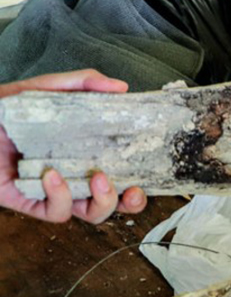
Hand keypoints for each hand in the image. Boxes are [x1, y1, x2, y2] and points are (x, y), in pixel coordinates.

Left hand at [0, 70, 147, 222]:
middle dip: (130, 203)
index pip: (120, 170)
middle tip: (132, 189)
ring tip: (98, 178)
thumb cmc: (6, 110)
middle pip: (113, 201)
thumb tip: (121, 87)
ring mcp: (53, 192)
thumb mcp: (45, 90)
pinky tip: (52, 174)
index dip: (139, 179)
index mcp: (84, 152)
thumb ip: (82, 83)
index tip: (149, 171)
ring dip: (103, 202)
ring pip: (89, 214)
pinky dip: (59, 195)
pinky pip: (55, 212)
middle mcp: (74, 176)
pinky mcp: (29, 203)